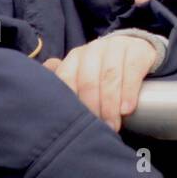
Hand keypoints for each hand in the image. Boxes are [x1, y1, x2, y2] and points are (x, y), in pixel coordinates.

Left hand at [43, 35, 159, 131]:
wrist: (137, 51)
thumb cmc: (105, 71)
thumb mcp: (83, 74)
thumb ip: (64, 83)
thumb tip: (38, 92)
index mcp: (76, 57)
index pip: (67, 78)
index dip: (71, 102)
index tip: (75, 124)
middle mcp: (94, 49)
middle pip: (88, 80)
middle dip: (92, 107)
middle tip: (98, 129)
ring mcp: (116, 47)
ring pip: (109, 77)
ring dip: (110, 105)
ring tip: (113, 125)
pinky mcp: (138, 51)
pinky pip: (132, 71)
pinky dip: (128, 92)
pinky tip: (127, 109)